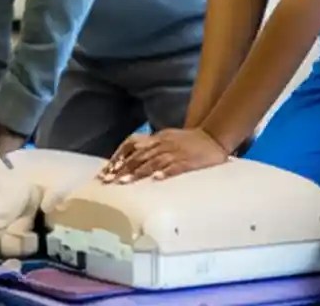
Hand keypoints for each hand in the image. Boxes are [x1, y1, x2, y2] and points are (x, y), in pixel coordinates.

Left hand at [99, 128, 228, 183]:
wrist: (214, 136)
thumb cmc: (188, 141)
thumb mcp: (166, 138)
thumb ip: (150, 148)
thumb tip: (130, 160)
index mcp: (157, 138)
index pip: (132, 146)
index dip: (118, 159)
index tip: (106, 172)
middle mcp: (163, 144)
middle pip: (139, 156)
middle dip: (122, 169)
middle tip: (109, 181)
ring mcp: (176, 151)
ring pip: (153, 161)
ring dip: (138, 172)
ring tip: (125, 182)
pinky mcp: (189, 160)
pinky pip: (176, 166)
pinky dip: (166, 172)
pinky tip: (156, 179)